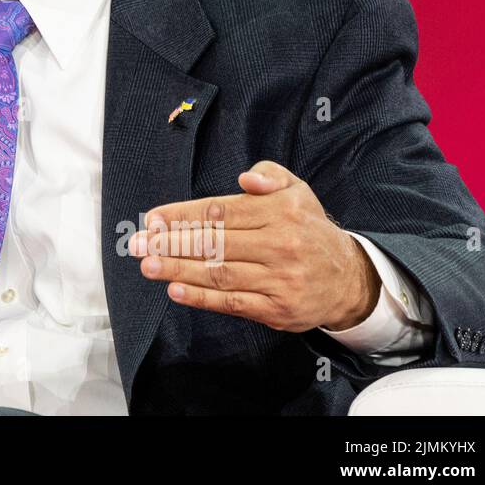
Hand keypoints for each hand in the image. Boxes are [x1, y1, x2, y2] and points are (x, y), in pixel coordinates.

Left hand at [127, 160, 381, 332]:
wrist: (348, 278)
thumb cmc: (308, 228)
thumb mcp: (298, 190)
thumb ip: (270, 175)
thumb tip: (246, 179)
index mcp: (281, 211)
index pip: (220, 212)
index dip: (182, 215)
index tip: (152, 219)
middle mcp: (281, 245)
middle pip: (215, 243)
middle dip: (171, 243)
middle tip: (137, 244)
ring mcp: (279, 280)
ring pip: (219, 273)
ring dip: (178, 269)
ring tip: (147, 265)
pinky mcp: (278, 309)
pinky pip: (233, 303)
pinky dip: (202, 298)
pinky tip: (175, 290)